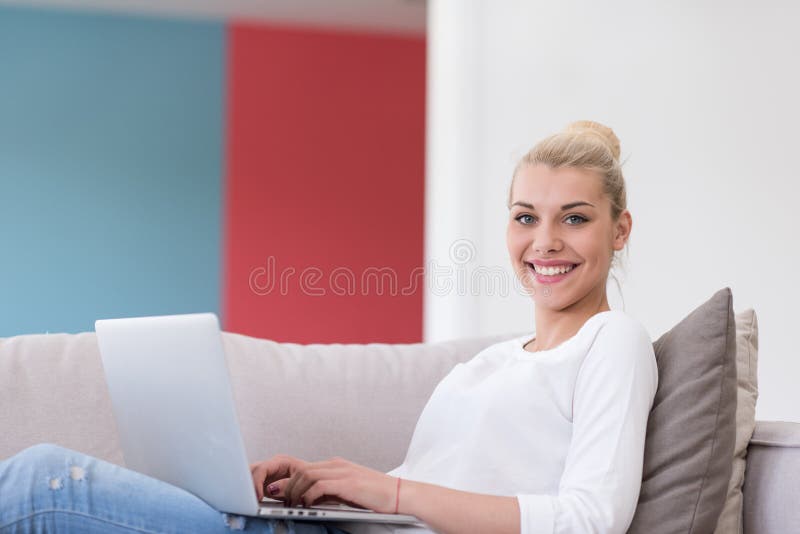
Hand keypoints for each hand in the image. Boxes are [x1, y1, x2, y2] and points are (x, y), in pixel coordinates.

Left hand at [251, 454, 398, 512]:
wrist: (399, 495)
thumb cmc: (375, 496)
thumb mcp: (347, 492)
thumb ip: (329, 491)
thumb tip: (309, 499)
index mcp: (336, 465)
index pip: (304, 467)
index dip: (288, 480)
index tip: (278, 493)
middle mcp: (337, 465)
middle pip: (301, 469)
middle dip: (287, 486)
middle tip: (281, 502)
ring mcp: (343, 472)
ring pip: (307, 475)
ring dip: (295, 491)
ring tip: (292, 505)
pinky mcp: (348, 483)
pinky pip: (320, 485)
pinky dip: (309, 495)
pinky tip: (307, 505)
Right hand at [251, 454, 309, 501]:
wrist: (312, 481)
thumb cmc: (309, 478)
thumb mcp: (301, 481)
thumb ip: (286, 485)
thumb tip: (271, 489)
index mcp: (280, 461)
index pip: (262, 469)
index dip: (257, 482)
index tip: (258, 497)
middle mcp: (271, 466)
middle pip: (251, 471)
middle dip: (247, 484)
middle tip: (247, 500)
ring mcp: (267, 474)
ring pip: (249, 477)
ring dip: (247, 489)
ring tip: (246, 502)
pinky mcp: (264, 483)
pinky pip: (252, 486)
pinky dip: (250, 493)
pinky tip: (250, 503)